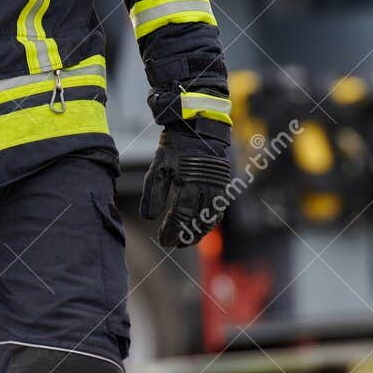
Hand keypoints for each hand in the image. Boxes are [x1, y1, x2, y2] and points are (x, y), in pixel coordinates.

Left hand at [139, 127, 231, 247]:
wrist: (198, 128)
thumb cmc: (175, 148)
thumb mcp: (159, 167)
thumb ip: (153, 193)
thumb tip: (149, 218)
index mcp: (188, 183)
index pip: (180, 216)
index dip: (171, 231)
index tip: (163, 240)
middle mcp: (205, 187)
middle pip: (196, 222)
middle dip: (184, 236)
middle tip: (173, 244)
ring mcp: (217, 187)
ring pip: (209, 219)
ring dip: (198, 233)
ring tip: (186, 241)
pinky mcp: (223, 185)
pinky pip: (218, 210)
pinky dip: (209, 222)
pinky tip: (200, 227)